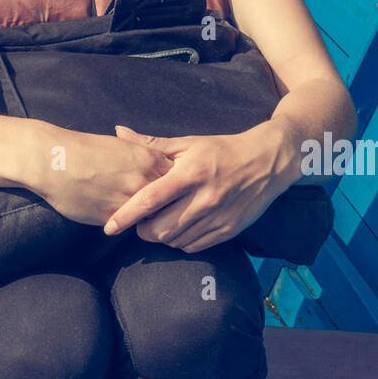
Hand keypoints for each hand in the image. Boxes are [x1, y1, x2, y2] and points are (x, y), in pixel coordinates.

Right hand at [29, 126, 174, 227]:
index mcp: (148, 159)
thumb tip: (160, 171)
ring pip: (152, 217)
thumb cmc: (85, 149)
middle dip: (171, 206)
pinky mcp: (113, 218)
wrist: (54, 160)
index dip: (177, 187)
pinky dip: (130, 225)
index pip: (178, 179)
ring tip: (150, 219)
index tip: (177, 191)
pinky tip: (126, 221)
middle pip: (171, 201)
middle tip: (170, 210)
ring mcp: (129, 201)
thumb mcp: (121, 146)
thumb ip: (144, 159)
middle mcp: (143, 181)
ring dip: (151, 218)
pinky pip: (129, 226)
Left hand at [103, 126, 284, 253]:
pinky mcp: (229, 231)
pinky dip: (181, 242)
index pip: (151, 199)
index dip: (127, 215)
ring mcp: (218, 217)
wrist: (267, 162)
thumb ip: (151, 143)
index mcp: (191, 174)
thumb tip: (119, 132)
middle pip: (161, 229)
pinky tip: (180, 228)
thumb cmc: (222, 150)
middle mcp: (204, 198)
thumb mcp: (188, 143)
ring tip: (159, 223)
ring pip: (176, 241)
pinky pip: (194, 246)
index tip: (109, 226)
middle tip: (140, 222)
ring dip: (162, 236)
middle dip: (143, 230)